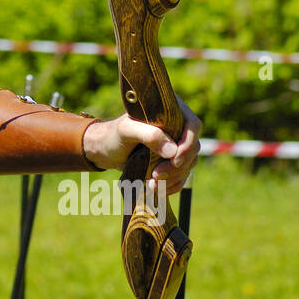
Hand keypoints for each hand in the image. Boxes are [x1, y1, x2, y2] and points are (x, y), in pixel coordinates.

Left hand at [82, 96, 202, 189]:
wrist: (105, 150)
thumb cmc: (114, 135)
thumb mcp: (126, 131)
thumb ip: (148, 135)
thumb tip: (173, 151)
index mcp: (170, 110)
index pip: (193, 125)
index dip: (188, 144)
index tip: (174, 160)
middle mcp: (178, 125)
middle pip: (193, 148)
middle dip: (177, 166)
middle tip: (156, 175)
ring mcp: (176, 144)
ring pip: (188, 164)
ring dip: (174, 177)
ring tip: (152, 184)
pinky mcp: (172, 160)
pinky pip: (182, 175)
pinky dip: (172, 184)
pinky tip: (157, 188)